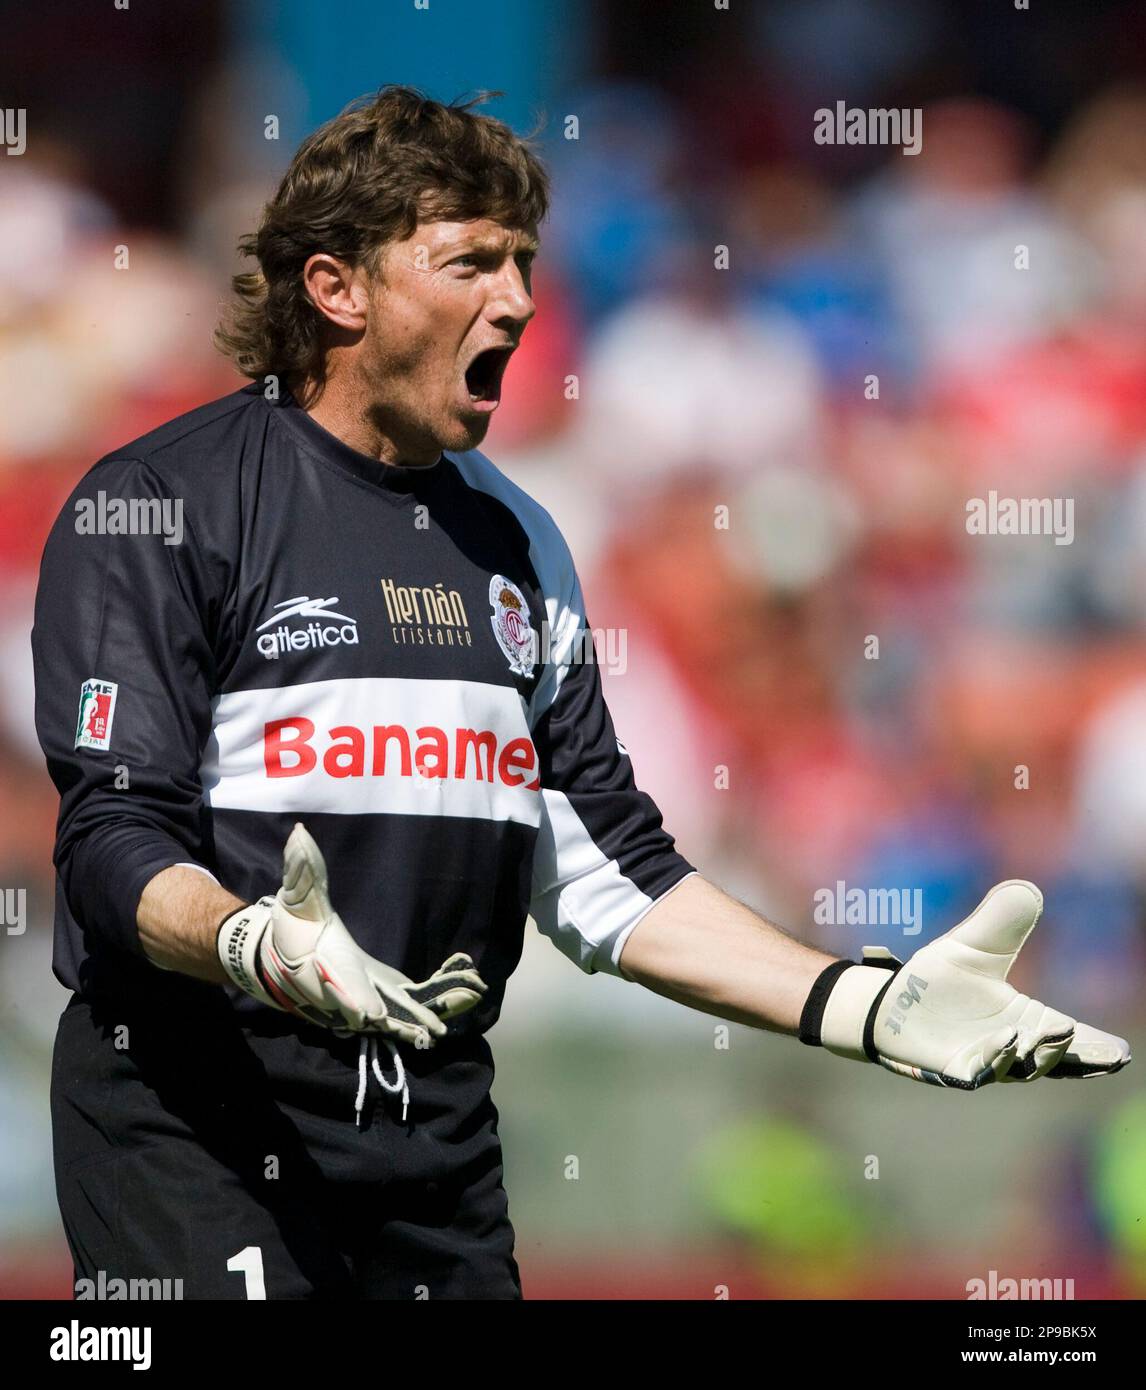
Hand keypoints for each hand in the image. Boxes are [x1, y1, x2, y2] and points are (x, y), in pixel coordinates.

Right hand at [217, 822, 487, 1040]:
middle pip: (381, 1013)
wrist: (288, 957)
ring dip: (436, 1012)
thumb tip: (300, 833)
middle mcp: (351, 995)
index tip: (371, 1014)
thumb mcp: (297, 898)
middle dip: (407, 1022)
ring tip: (470, 1000)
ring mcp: (371, 1000)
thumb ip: (301, 871)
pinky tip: (471, 983)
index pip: (341, 988)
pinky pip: (418, 1001)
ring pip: (405, 1013)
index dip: (355, 1001)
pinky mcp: (389, 998)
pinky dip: (442, 996)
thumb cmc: (293, 928)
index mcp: (329, 970)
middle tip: (433, 1032)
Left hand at [807, 880, 1130, 1088]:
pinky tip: (1005, 1040)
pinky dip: (993, 1059)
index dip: (1096, 1047)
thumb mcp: (975, 945)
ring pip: (1019, 1067)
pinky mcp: (952, 1068)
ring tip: (1052, 1034)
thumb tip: (1029, 889)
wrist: (892, 1002)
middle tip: (1107, 1055)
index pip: (1069, 1037)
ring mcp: (983, 1061)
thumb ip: (1003, 922)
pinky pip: (977, 1072)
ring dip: (1039, 1055)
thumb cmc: (942, 979)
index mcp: (1026, 1020)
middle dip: (1077, 1056)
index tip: (1121, 1051)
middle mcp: (1011, 1046)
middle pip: (1053, 1059)